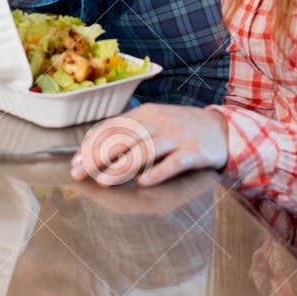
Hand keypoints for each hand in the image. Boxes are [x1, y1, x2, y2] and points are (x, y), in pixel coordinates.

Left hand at [70, 103, 228, 187]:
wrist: (221, 128)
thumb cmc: (180, 128)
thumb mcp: (153, 122)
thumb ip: (128, 132)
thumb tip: (93, 146)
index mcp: (145, 113)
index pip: (112, 127)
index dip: (92, 144)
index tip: (75, 162)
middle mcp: (158, 121)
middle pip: (123, 138)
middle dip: (98, 156)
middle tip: (80, 173)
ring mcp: (176, 135)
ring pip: (145, 150)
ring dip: (122, 166)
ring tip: (104, 180)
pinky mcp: (193, 151)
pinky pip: (174, 162)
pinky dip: (158, 172)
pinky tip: (144, 182)